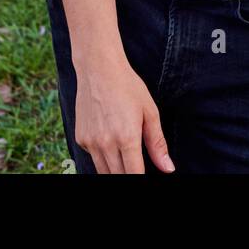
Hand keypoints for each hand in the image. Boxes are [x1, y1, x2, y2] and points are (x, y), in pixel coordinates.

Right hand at [74, 58, 175, 173]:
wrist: (98, 68)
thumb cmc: (128, 87)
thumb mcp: (149, 111)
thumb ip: (157, 143)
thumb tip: (168, 169)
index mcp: (127, 138)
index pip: (134, 176)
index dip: (141, 180)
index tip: (145, 177)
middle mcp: (106, 144)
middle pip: (118, 177)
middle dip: (128, 175)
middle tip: (136, 165)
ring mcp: (90, 142)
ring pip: (103, 172)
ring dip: (115, 171)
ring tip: (124, 157)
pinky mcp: (80, 138)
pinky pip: (93, 157)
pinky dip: (102, 157)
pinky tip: (109, 141)